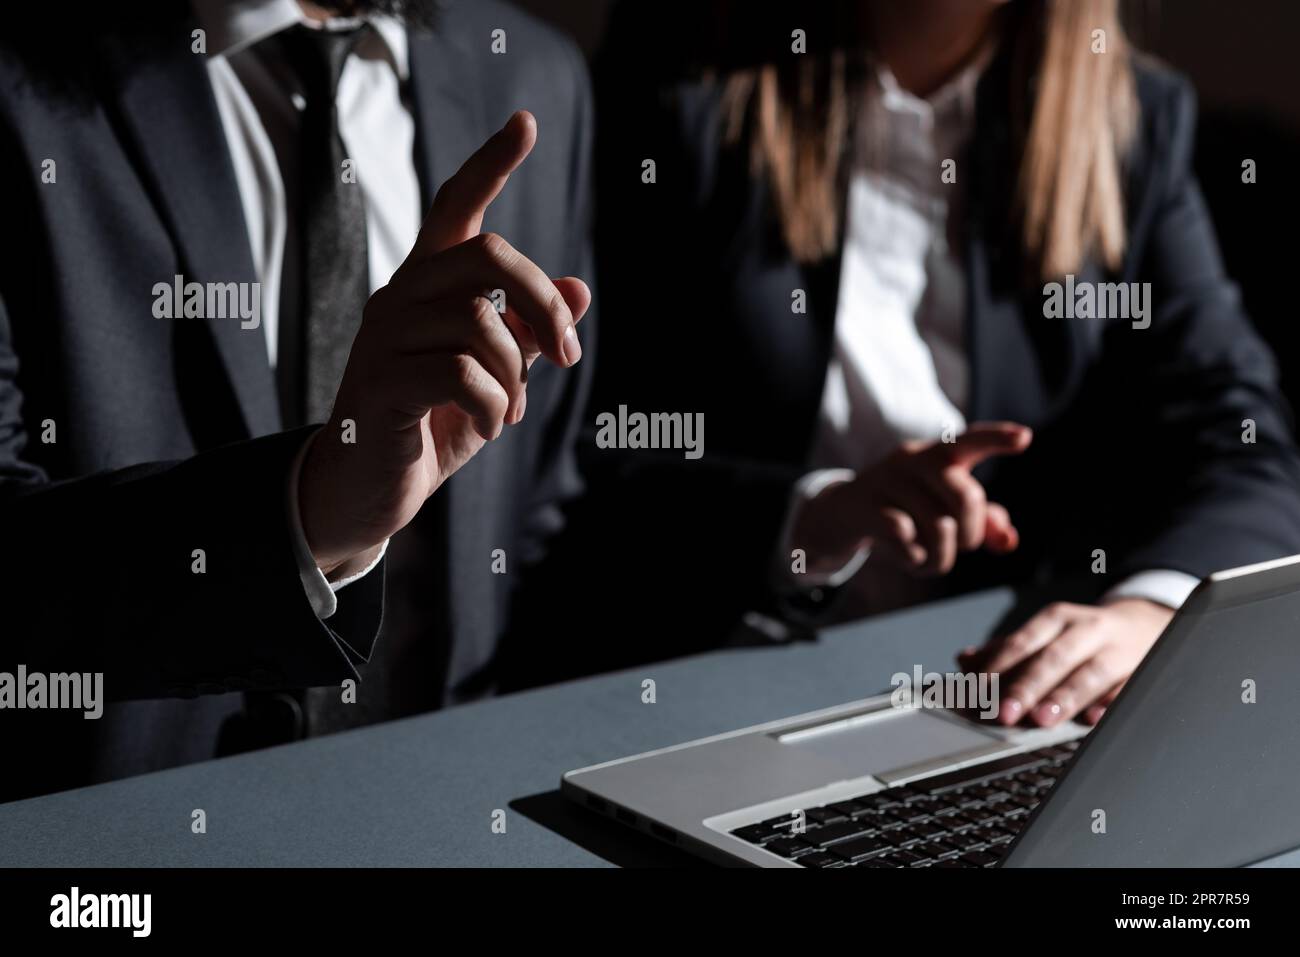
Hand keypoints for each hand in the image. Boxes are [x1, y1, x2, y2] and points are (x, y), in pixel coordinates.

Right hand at [298, 111, 590, 576]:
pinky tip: (490, 426)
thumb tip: (580, 288)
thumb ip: (530, 334)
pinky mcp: (382, 382)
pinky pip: (463, 374)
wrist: (370, 491)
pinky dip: (495, 406)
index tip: (526, 123)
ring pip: (482, 323)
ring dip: (517, 375)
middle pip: (487, 255)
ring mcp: (385, 336)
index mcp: (427, 286)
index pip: (456, 207)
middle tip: (569, 356)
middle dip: (543, 304)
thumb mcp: (496, 378)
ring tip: (510, 411)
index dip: (490, 164)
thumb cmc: (433, 425)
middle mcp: (400, 296)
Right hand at [791, 422, 1031, 576]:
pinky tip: (909, 558)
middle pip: (966, 496)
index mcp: (938, 455)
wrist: (840, 515)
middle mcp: (913, 459)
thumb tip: (1009, 540)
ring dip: (942, 557)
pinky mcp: (864, 506)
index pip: (970, 440)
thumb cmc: (903, 511)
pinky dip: (915, 558)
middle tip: (961, 545)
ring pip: (939, 527)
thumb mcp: (943, 511)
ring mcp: (886, 480)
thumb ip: (982, 522)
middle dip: (972, 533)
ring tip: (930, 559)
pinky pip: (905, 537)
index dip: (998, 439)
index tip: (1025, 438)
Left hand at [958, 598, 1173, 727]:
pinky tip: (1093, 719)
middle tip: (1002, 714)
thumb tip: (963, 662)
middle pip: (1052, 659)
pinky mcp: (1143, 673)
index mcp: (1055, 619)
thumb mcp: (1045, 634)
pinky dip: (1109, 704)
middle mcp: (1085, 630)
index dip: (995, 669)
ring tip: (1041, 719)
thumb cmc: (1082, 637)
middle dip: (1026, 687)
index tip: (974, 693)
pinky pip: (1126, 690)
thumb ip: (1005, 650)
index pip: (1020, 644)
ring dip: (1064, 697)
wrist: (1147, 623)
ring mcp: (1117, 651)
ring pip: (1090, 673)